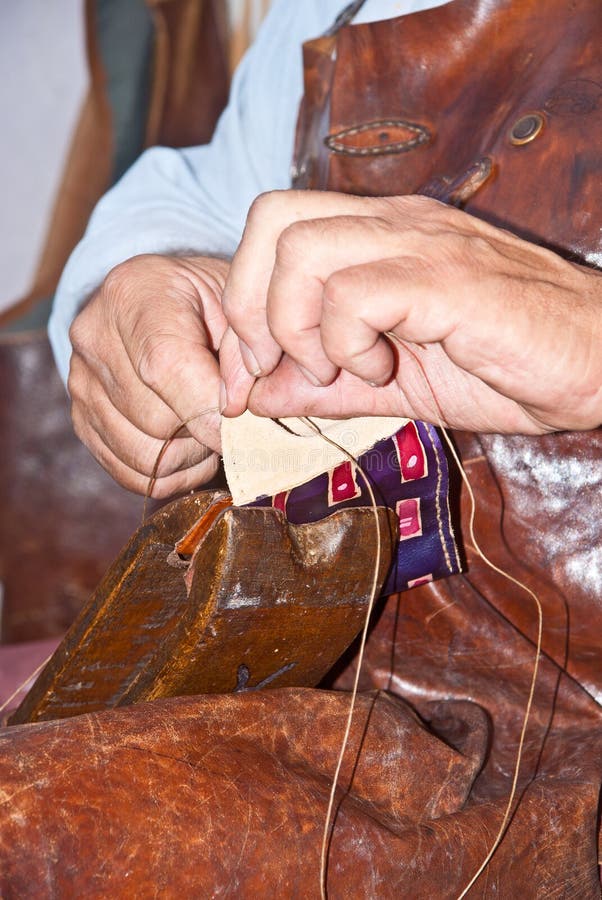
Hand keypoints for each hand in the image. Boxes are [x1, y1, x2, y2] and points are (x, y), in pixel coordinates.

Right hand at [69, 253, 229, 496]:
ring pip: (144, 455)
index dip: (207, 408)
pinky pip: (131, 474)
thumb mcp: (239, 308)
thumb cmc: (210, 303)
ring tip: (210, 428)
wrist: (164, 301)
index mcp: (133, 294)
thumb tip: (235, 412)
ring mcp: (81, 383)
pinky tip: (191, 447)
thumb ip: (243, 355)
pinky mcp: (84, 421)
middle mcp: (93, 338)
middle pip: (156, 420)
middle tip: (232, 418)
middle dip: (206, 432)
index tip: (242, 424)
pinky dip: (171, 473)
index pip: (163, 366)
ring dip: (190, 456)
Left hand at [221, 191, 601, 433]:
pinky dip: (347, 343)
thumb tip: (252, 396)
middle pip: (271, 219)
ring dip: (298, 325)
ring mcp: (422, 244)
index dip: (240, 300)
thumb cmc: (500, 363)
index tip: (252, 374)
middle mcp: (393, 224)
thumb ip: (321, 384)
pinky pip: (357, 294)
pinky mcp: (450, 280)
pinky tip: (382, 369)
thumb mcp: (390, 382)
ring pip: (302, 250)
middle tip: (277, 368)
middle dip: (249, 308)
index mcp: (376, 236)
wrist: (597, 360)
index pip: (272, 224)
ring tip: (338, 369)